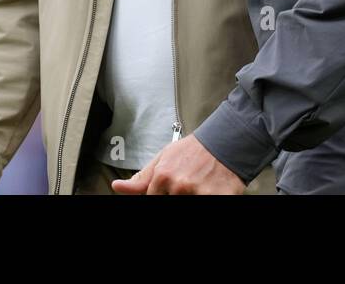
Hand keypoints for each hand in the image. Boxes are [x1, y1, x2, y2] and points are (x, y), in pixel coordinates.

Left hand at [111, 135, 245, 194]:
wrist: (227, 140)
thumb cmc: (195, 150)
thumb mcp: (165, 157)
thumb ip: (142, 177)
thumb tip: (117, 187)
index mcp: (162, 176)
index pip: (151, 199)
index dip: (162, 194)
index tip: (171, 188)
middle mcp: (178, 186)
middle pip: (169, 202)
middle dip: (177, 194)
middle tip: (188, 182)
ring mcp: (196, 193)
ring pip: (186, 203)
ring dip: (192, 195)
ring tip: (199, 184)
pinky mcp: (214, 198)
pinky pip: (205, 203)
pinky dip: (206, 196)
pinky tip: (209, 188)